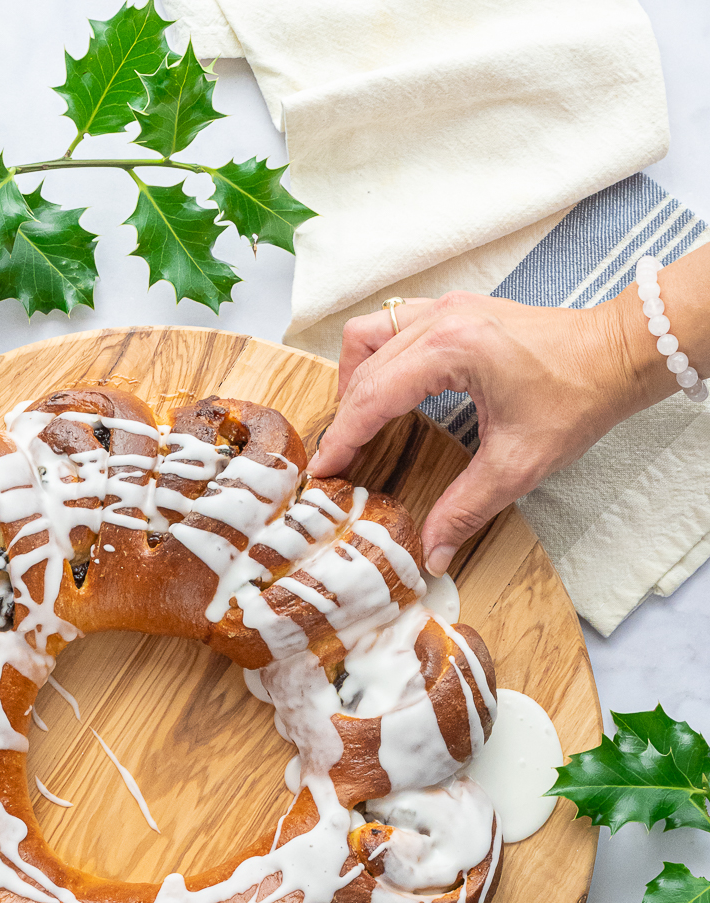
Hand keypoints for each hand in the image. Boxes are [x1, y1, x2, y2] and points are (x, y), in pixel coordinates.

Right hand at [308, 287, 668, 574]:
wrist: (621, 353)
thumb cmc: (578, 398)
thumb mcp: (518, 465)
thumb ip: (465, 509)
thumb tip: (432, 553)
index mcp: (452, 349)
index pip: (373, 396)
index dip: (343, 437)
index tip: (323, 470)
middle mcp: (442, 320)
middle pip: (363, 364)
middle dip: (345, 413)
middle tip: (339, 459)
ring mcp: (449, 308)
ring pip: (371, 333)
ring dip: (356, 376)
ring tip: (360, 421)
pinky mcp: (459, 311)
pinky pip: (395, 326)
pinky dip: (380, 359)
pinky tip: (391, 394)